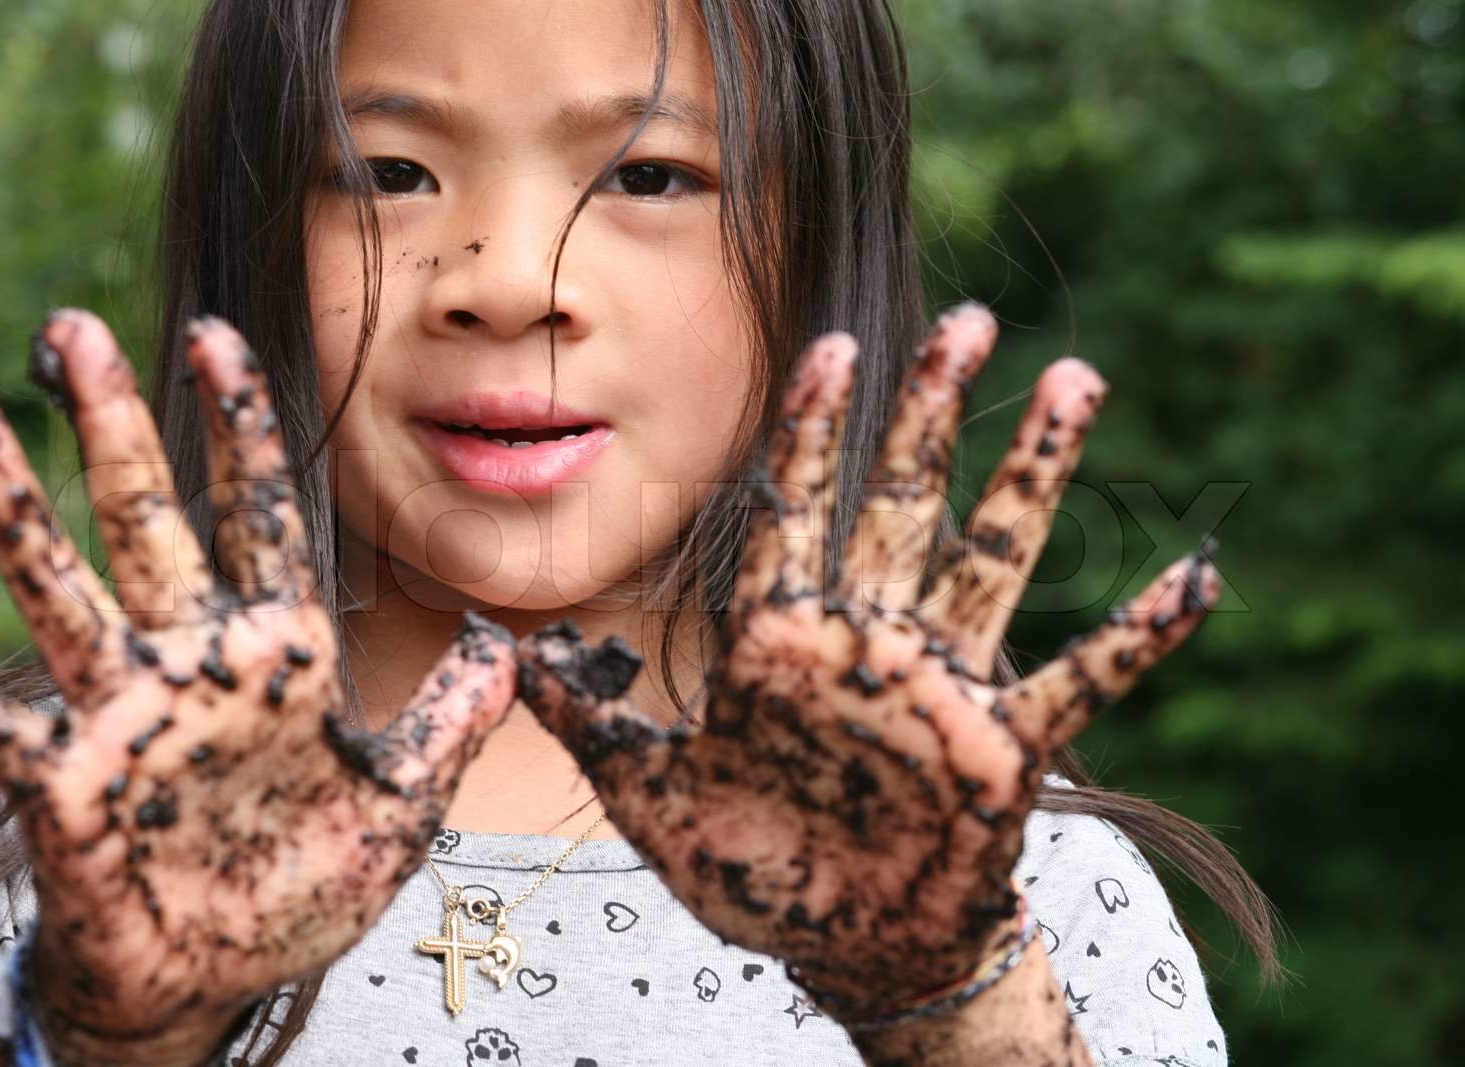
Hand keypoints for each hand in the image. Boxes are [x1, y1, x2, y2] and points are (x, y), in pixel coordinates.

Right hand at [0, 310, 516, 1062]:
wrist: (220, 983)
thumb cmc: (298, 889)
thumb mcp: (403, 804)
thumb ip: (451, 721)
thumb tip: (510, 646)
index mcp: (276, 655)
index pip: (261, 518)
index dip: (241, 433)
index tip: (217, 340)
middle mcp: (191, 663)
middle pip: (147, 522)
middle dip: (113, 430)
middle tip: (73, 330)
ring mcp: (119, 716)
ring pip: (59, 589)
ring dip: (10, 506)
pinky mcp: (62, 785)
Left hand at [515, 304, 1218, 1019]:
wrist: (843, 944)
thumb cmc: (754, 867)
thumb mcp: (652, 792)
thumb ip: (592, 715)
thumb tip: (511, 648)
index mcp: (785, 641)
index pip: (799, 510)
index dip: (814, 432)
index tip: (833, 348)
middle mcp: (869, 640)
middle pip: (902, 502)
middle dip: (929, 414)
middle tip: (968, 322)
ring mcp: (942, 685)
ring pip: (995, 556)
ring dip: (1034, 475)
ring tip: (1075, 378)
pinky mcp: (1002, 748)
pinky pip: (1080, 680)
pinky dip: (1136, 637)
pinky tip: (1193, 579)